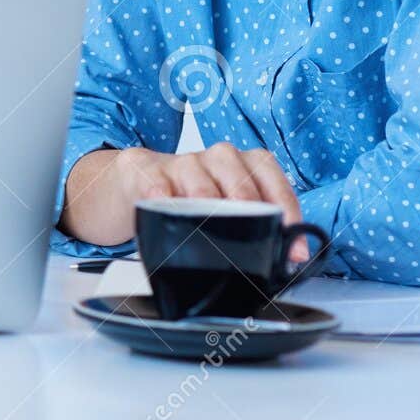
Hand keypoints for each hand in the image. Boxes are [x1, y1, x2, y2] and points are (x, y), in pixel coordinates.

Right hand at [59, 143, 310, 261]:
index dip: (285, 209)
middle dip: (248, 206)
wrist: (127, 185)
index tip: (291, 247)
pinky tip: (163, 208)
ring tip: (208, 227)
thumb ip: (248, 228)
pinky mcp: (140, 167)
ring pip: (197, 175)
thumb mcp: (217, 211)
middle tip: (251, 233)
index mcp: (240, 165)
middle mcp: (212, 157)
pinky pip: (154, 179)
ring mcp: (175, 161)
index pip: (271, 177)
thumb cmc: (184, 202)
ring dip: (206, 201)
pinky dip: (160, 192)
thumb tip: (283, 262)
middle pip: (236, 172)